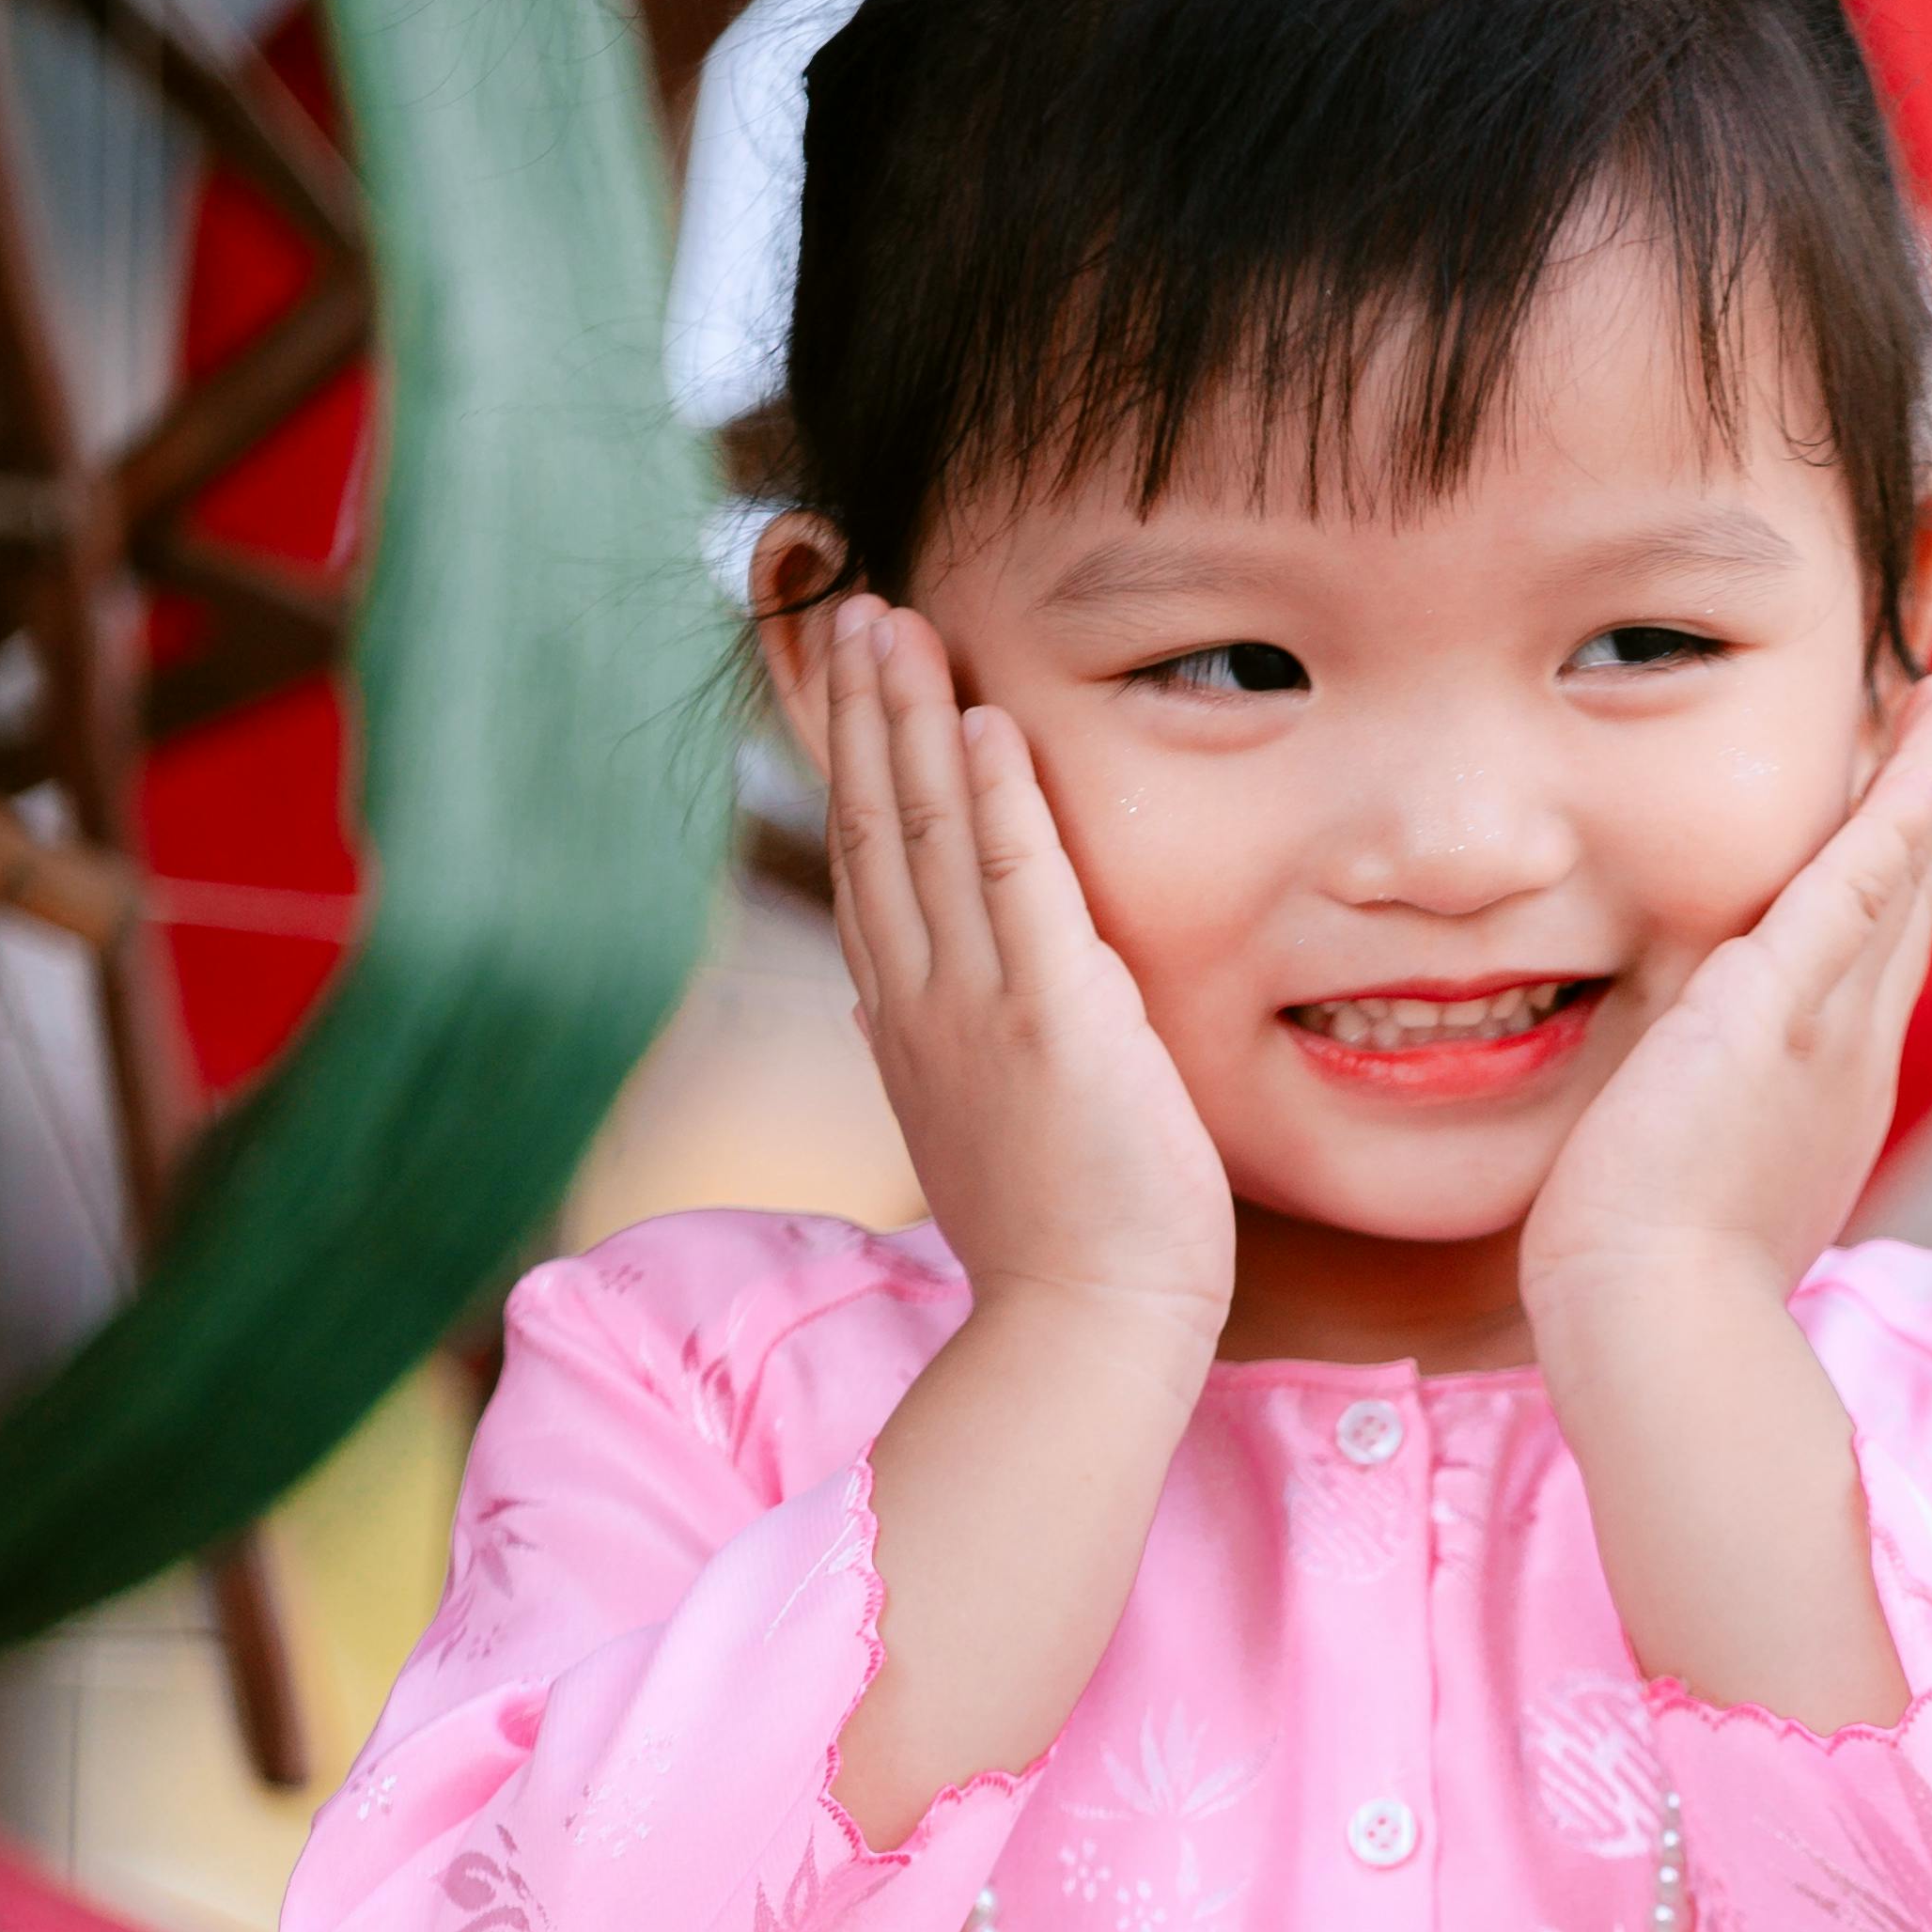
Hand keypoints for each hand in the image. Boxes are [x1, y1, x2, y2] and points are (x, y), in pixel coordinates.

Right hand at [824, 594, 1233, 1373]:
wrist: (1085, 1329)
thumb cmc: (1056, 1241)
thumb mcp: (972, 1122)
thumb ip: (930, 1043)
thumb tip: (877, 996)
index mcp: (905, 1021)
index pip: (867, 860)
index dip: (850, 759)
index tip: (845, 674)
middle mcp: (921, 1002)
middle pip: (875, 822)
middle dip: (860, 707)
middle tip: (850, 602)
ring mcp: (979, 1009)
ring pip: (928, 834)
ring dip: (910, 719)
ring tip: (896, 620)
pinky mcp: (1053, 1023)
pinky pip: (1018, 887)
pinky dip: (996, 799)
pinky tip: (985, 720)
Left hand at [1517, 678, 1931, 1342]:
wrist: (1656, 1323)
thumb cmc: (1656, 1286)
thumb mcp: (1704, 1196)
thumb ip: (1712, 1144)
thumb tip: (1691, 1139)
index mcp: (1830, 1095)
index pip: (1870, 964)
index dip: (1895, 879)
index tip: (1909, 812)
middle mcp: (1851, 1056)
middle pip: (1904, 907)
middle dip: (1929, 807)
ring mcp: (1824, 1033)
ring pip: (1892, 884)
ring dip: (1927, 782)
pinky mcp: (1773, 1015)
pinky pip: (1849, 898)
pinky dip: (1891, 823)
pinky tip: (1921, 758)